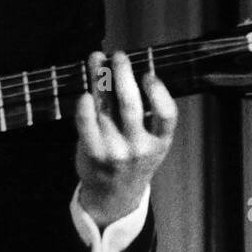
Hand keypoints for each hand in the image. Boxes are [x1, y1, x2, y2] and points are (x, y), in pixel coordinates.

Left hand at [74, 50, 176, 227]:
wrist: (114, 196)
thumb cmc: (133, 160)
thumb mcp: (152, 144)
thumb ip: (148, 117)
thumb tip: (130, 72)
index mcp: (161, 142)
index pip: (167, 114)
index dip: (158, 92)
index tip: (148, 74)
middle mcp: (140, 147)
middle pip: (131, 105)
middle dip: (123, 75)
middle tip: (118, 55)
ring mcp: (116, 151)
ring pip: (106, 109)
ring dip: (100, 80)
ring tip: (96, 60)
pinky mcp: (94, 154)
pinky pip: (87, 126)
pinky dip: (84, 108)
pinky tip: (85, 93)